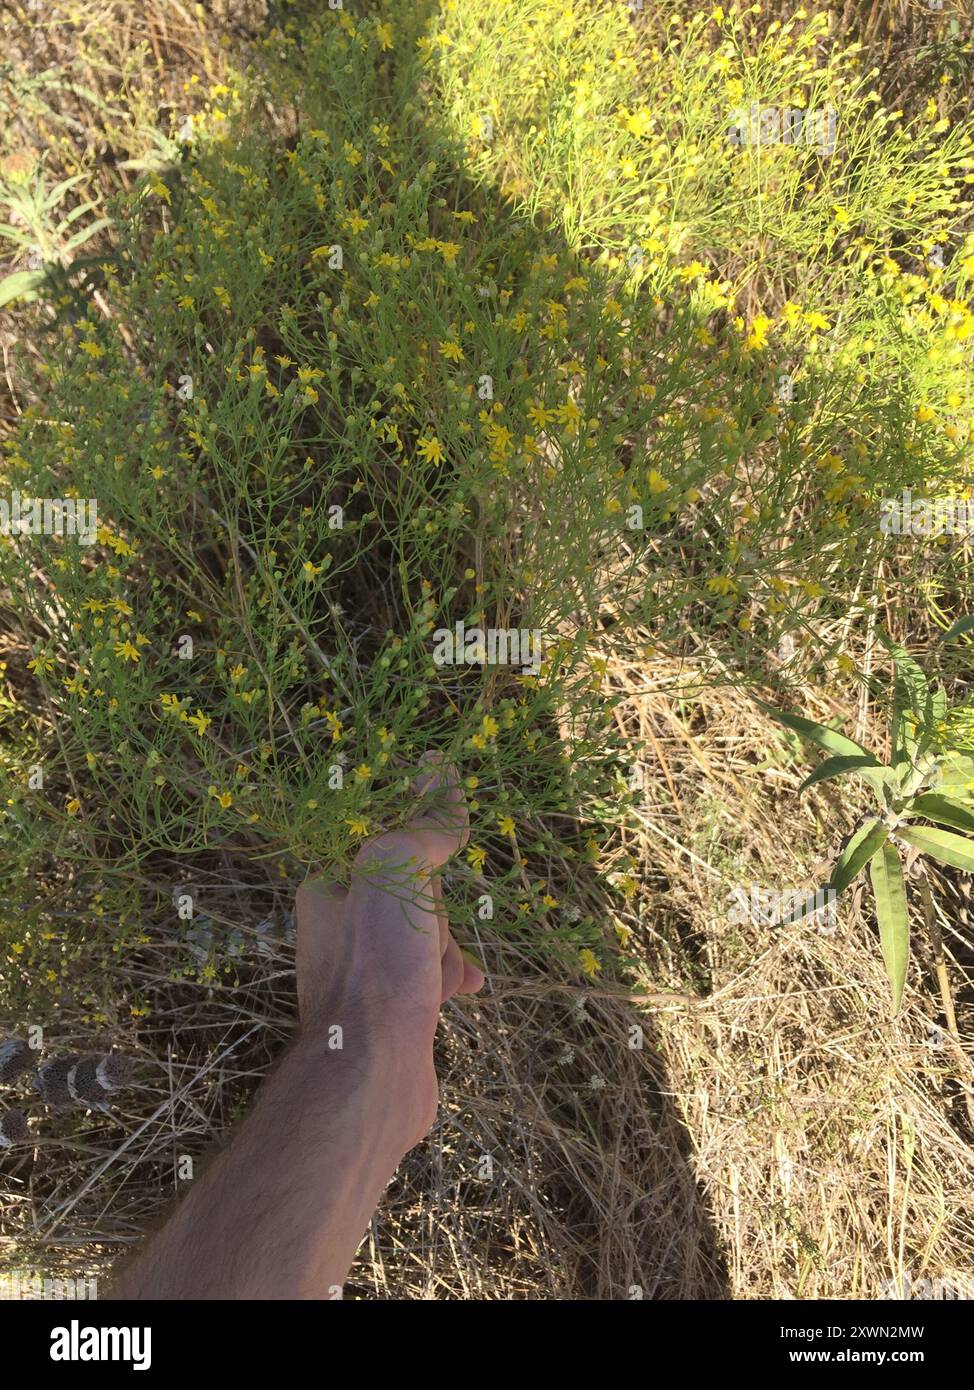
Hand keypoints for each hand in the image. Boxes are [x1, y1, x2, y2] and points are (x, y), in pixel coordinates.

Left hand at [295, 758, 485, 1135]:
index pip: (392, 849)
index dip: (422, 860)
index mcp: (327, 891)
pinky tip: (460, 992)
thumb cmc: (377, 966)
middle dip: (438, 914)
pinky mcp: (389, 1013)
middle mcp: (337, 931)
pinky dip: (451, 980)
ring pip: (428, 937)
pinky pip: (431, 977)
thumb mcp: (396, 868)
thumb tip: (443, 772)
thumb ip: (423, 825)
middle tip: (427, 942)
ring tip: (441, 979)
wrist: (371, 1073)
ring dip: (447, 950)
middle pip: (415, 895)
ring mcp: (363, 974)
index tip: (434, 871)